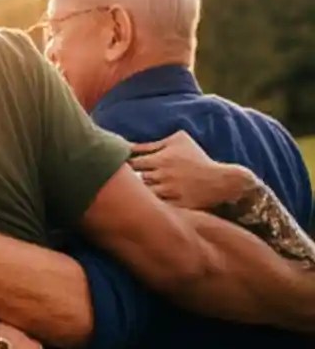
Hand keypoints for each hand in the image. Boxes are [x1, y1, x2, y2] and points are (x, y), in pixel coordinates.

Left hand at [130, 131, 250, 210]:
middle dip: (129, 182)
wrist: (223, 180)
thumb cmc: (198, 158)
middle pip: (134, 180)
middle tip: (127, 184)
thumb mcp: (179, 141)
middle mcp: (163, 175)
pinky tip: (147, 206)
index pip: (131, 163)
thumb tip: (127, 145)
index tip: (126, 170)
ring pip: (143, 195)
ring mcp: (170, 191)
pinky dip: (149, 207)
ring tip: (136, 196)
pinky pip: (156, 207)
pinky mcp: (176, 205)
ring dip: (138, 195)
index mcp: (161, 159)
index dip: (125, 167)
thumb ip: (152, 143)